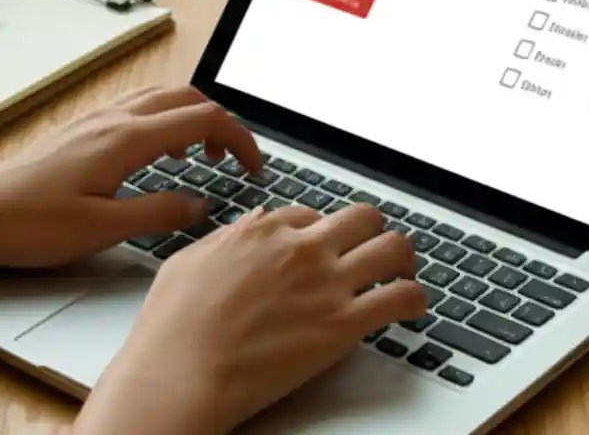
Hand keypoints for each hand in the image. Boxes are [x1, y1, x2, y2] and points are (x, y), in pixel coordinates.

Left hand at [0, 85, 262, 268]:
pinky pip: (139, 108)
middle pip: (189, 97)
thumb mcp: (105, 229)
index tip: (253, 167)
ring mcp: (98, 120)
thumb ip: (160, 213)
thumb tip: (198, 205)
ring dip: (193, 118)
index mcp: (128, 139)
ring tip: (200, 156)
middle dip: (222, 124)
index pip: (205, 119)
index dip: (240, 140)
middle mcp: (115, 120)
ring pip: (164, 97)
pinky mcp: (84, 129)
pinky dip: (166, 121)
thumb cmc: (32, 224)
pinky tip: (159, 154)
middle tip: (231, 161)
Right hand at [73, 203, 426, 433]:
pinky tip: (412, 306)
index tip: (325, 248)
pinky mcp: (344, 323)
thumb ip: (227, 239)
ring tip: (403, 273)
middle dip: (371, 232)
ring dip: (403, 259)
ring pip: (393, 247)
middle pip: (362, 218)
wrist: (180, 374)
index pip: (312, 214)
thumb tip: (253, 223)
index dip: (322, 232)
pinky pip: (401, 297)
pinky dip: (415, 299)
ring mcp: (326, 283)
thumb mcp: (188, 262)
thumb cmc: (173, 328)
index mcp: (263, 232)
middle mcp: (301, 249)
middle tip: (374, 251)